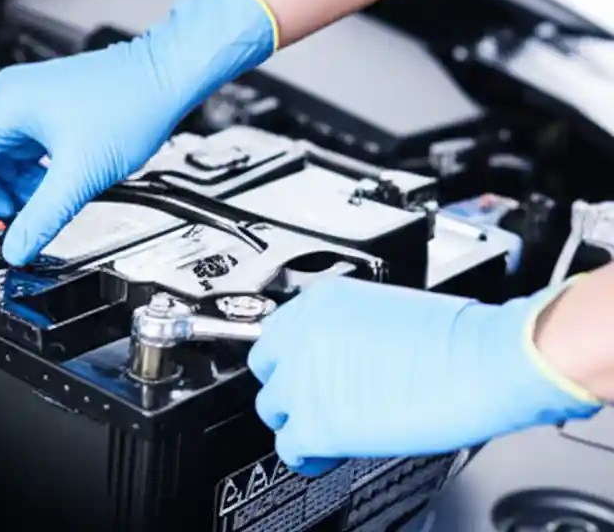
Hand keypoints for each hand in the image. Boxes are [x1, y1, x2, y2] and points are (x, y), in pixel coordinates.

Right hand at [0, 0, 277, 264]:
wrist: (165, 77)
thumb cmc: (129, 104)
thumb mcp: (81, 175)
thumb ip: (42, 218)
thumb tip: (17, 249)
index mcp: (3, 109)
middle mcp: (5, 105)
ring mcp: (21, 110)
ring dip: (1, 198)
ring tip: (20, 220)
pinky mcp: (40, 118)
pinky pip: (14, 161)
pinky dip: (21, 186)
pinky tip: (39, 201)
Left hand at [248, 277, 601, 475]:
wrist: (490, 362)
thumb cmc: (461, 338)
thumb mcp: (386, 311)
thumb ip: (347, 330)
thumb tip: (341, 355)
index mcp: (322, 300)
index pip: (279, 331)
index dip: (294, 357)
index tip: (305, 370)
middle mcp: (303, 334)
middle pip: (266, 367)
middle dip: (288, 385)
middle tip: (314, 400)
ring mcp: (305, 379)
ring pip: (272, 408)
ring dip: (296, 421)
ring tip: (326, 430)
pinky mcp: (318, 423)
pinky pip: (289, 447)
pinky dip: (306, 456)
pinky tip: (326, 456)